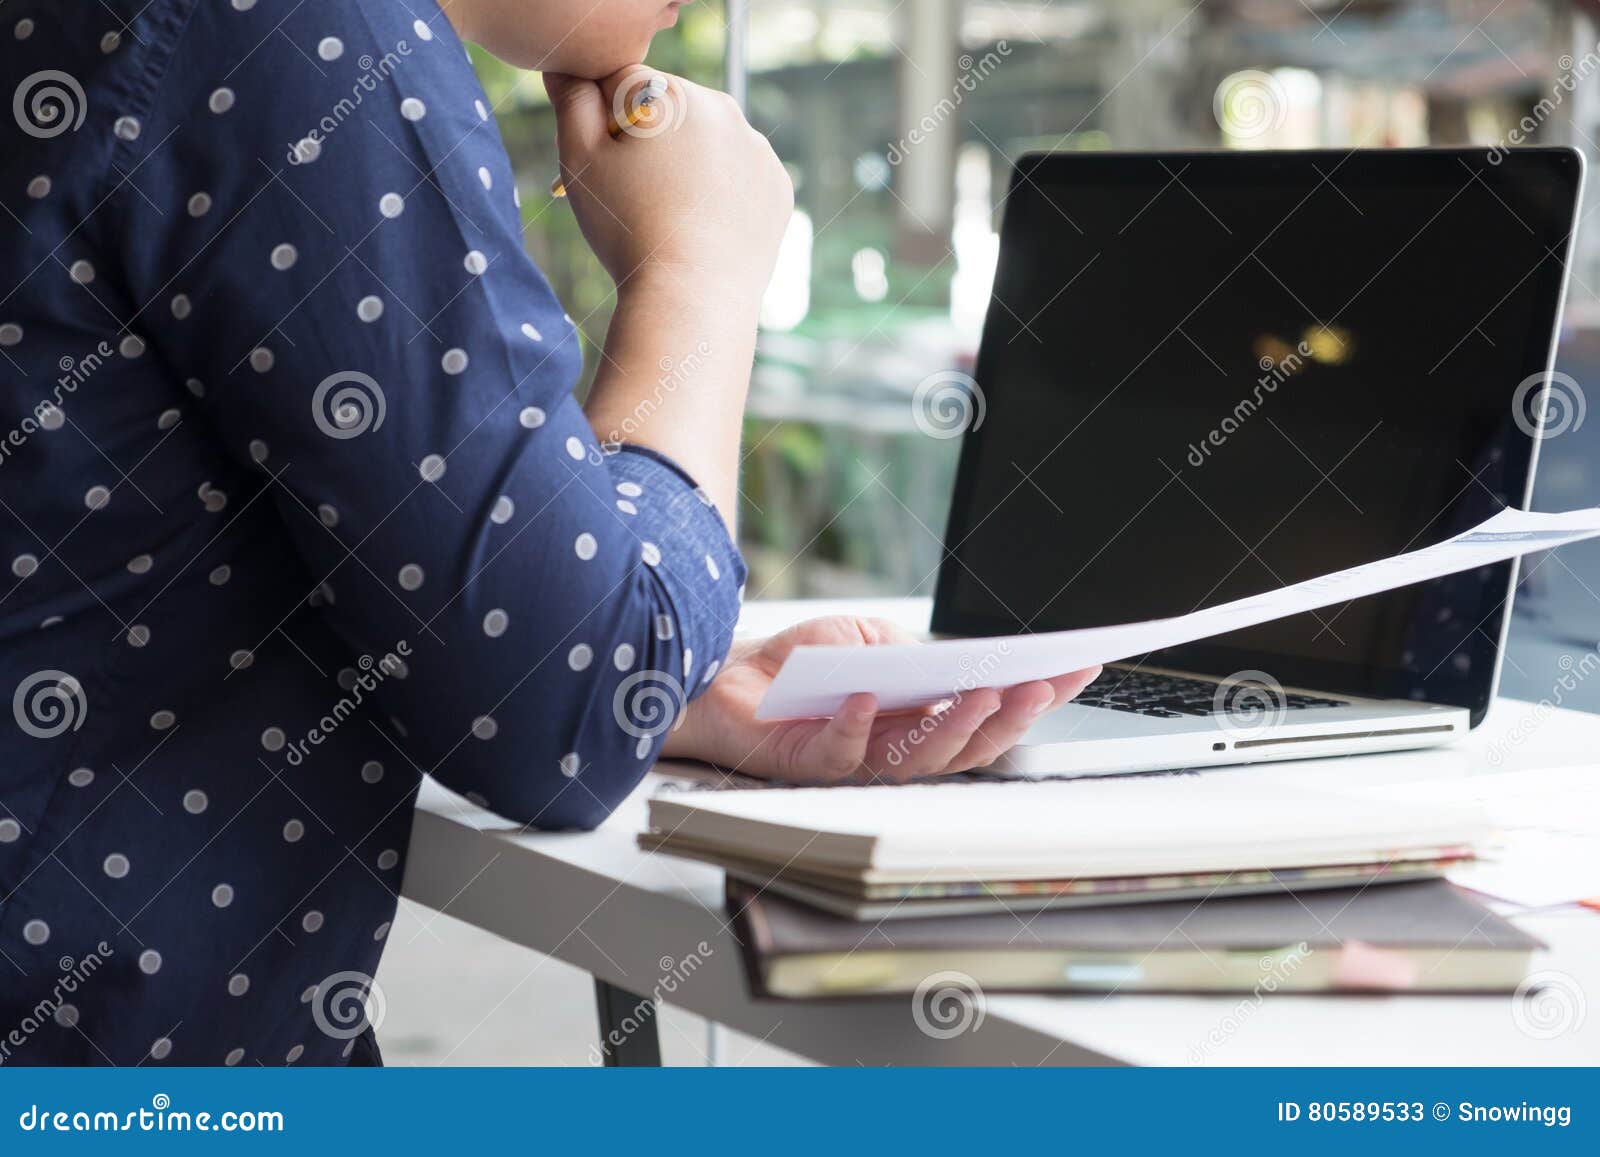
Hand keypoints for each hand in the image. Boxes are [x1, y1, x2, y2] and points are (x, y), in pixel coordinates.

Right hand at [543, 68, 793, 296]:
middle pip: (669, 109)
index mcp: (671, 91)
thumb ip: (570, 101)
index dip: (604, 126)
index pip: (621, 83)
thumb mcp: (579, 160)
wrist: (692, 299)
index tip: (608, 168)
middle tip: (638, 197)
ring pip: (707, 143)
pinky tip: (703, 227)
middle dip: (649, 141)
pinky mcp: (777, 186)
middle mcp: (723, 107)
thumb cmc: (627, 229)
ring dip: (686, 164)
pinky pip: (739, 176)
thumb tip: (566, 66)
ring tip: (671, 216)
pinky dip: (721, 193)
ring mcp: (757, 148)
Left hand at [662, 616, 1102, 784]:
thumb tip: (947, 660)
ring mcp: (858, 762)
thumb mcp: (865, 637)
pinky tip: (869, 695)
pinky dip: (857, 724)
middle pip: (967, 748)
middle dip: (1008, 717)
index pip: (989, 713)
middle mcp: (896, 747)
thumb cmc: (799, 662)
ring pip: (917, 760)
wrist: (723, 680)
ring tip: (976, 691)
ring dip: (950, 726)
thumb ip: (908, 648)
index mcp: (919, 716)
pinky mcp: (810, 765)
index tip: (1080, 670)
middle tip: (1035, 686)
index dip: (1037, 698)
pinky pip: (842, 754)